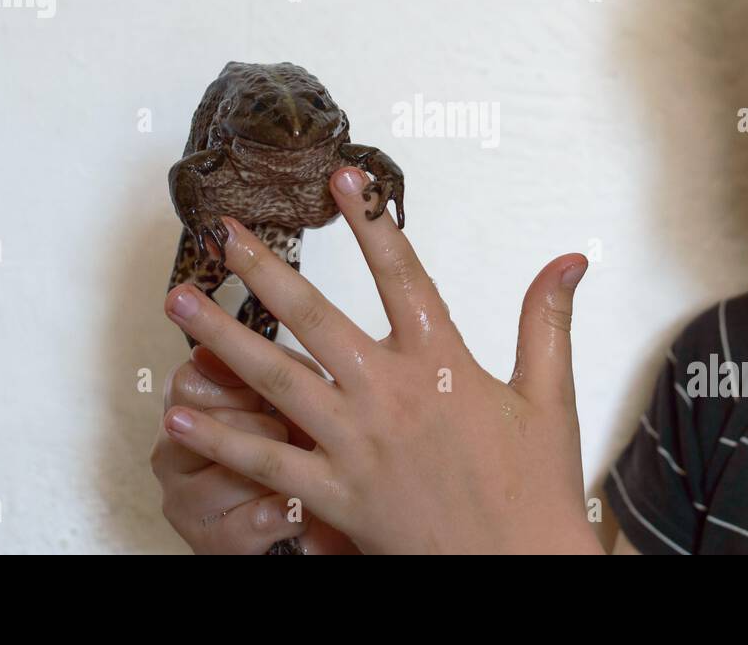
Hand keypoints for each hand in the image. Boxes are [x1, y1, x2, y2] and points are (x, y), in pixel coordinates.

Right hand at [150, 342, 358, 553]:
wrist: (312, 519)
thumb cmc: (297, 447)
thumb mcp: (288, 396)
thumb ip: (275, 364)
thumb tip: (249, 343)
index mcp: (182, 410)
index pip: (188, 380)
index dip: (238, 382)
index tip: (268, 390)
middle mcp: (170, 455)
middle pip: (210, 422)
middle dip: (266, 425)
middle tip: (290, 433)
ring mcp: (184, 501)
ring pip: (234, 471)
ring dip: (279, 471)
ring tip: (299, 472)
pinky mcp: (210, 543)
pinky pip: (254, 518)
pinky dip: (287, 511)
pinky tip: (300, 506)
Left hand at [161, 166, 602, 554]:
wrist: (519, 570)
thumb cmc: (535, 491)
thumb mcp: (550, 398)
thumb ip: (546, 321)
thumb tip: (568, 261)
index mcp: (443, 364)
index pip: (402, 273)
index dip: (371, 220)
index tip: (343, 177)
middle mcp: (390, 395)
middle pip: (315, 317)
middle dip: (264, 270)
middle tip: (225, 234)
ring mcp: (356, 444)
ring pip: (276, 380)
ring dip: (222, 339)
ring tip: (179, 303)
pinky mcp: (336, 494)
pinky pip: (267, 463)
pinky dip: (221, 438)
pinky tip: (179, 415)